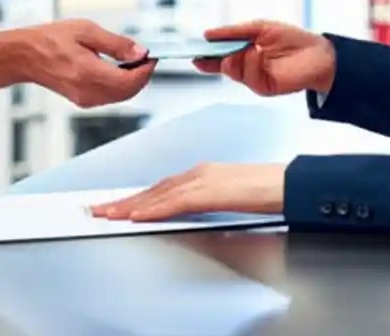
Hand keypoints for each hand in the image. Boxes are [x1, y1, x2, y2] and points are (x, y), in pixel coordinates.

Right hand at [22, 19, 156, 107]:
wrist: (26, 56)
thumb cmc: (50, 40)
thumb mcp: (86, 31)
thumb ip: (116, 43)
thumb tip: (140, 52)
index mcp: (88, 72)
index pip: (129, 80)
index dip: (146, 69)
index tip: (152, 56)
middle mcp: (87, 91)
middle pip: (129, 91)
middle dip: (143, 75)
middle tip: (146, 57)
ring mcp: (85, 99)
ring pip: (122, 96)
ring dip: (133, 81)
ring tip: (134, 61)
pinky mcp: (83, 101)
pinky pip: (111, 97)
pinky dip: (122, 85)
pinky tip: (120, 70)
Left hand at [90, 163, 286, 221]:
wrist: (291, 182)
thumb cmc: (271, 189)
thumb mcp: (234, 195)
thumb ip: (212, 200)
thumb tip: (193, 211)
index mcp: (205, 173)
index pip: (162, 186)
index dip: (137, 196)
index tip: (116, 205)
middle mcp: (200, 172)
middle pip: (154, 188)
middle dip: (124, 200)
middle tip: (98, 209)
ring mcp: (204, 180)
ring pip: (158, 194)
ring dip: (130, 205)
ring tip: (107, 214)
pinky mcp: (210, 192)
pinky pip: (175, 202)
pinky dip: (154, 209)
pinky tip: (138, 216)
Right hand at [194, 21, 335, 95]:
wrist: (319, 54)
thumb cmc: (292, 39)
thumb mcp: (260, 28)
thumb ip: (235, 31)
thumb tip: (209, 33)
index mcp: (244, 52)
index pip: (219, 56)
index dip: (205, 55)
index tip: (193, 52)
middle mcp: (247, 67)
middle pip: (221, 67)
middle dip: (211, 61)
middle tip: (202, 55)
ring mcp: (255, 78)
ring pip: (234, 72)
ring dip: (234, 60)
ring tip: (242, 49)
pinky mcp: (265, 87)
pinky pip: (249, 78)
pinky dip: (250, 64)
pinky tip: (256, 53)